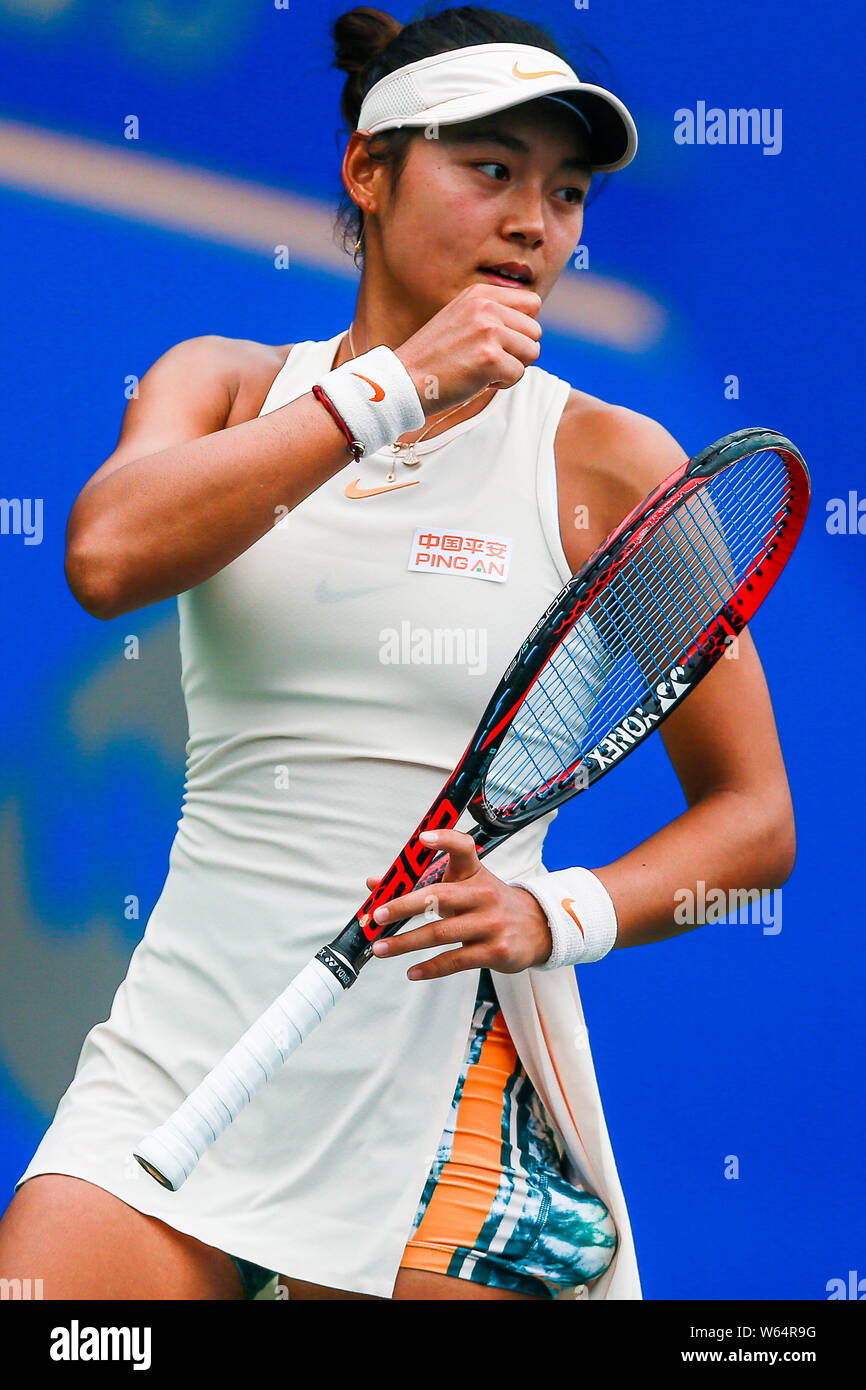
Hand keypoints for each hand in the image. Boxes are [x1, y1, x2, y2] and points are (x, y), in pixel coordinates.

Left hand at [367, 828, 552, 981]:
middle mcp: (483, 895)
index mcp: (475, 873)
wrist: (540, 927)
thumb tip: (376, 884)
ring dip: (406, 942)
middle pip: (439, 896)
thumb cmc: (490, 903)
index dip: (444, 840)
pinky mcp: (496, 951)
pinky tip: (412, 971)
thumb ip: (422, 882)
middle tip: (379, 915)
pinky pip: (456, 960)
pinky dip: (430, 968)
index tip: (422, 838)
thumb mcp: (464, 886)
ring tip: (381, 948)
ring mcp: (491, 924)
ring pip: (441, 933)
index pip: (463, 848)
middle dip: (405, 906)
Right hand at [394, 283, 542, 417]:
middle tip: (487, 359)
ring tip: (481, 368)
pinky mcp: (490, 358)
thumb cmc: (434, 357)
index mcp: (480, 294)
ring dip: (511, 367)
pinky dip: (501, 384)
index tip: (498, 341)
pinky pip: (518, 374)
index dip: (521, 328)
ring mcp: (489, 331)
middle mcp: (486, 307)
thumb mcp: (461, 318)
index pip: (532, 304)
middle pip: (535, 331)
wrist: (405, 381)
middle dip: (518, 351)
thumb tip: (533, 324)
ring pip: (531, 353)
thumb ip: (493, 314)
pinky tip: (476, 380)